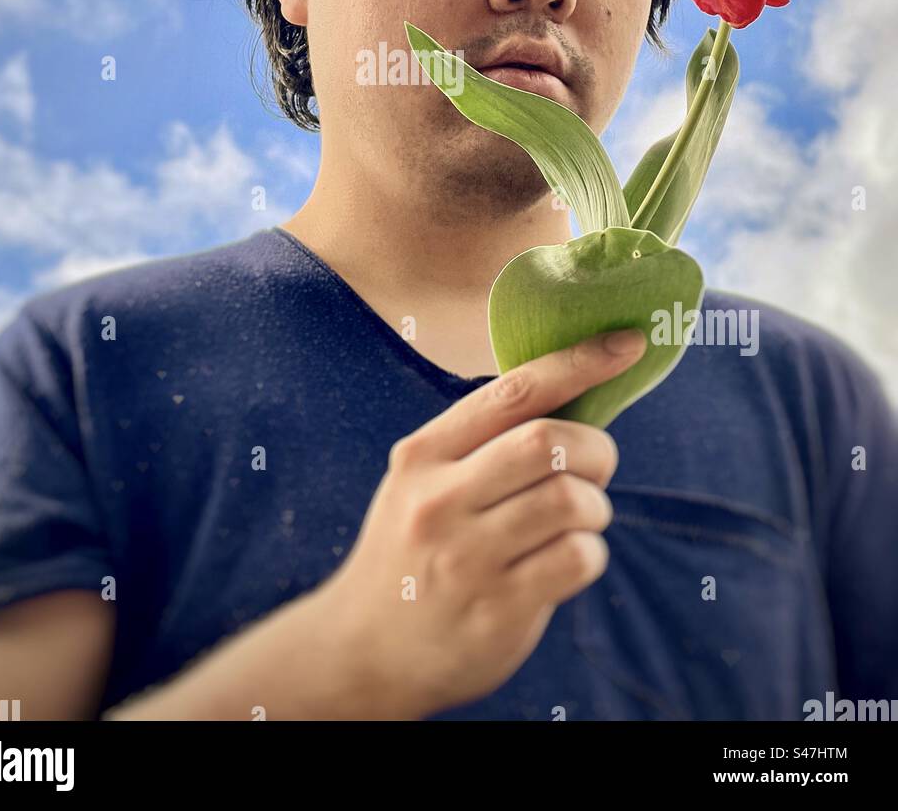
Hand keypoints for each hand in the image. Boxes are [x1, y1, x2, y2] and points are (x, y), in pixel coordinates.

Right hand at [318, 328, 645, 718]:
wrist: (365, 648)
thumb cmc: (415, 547)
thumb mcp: (423, 481)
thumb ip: (482, 441)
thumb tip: (575, 389)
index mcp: (424, 454)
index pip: (513, 392)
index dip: (578, 362)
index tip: (626, 342)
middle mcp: (440, 500)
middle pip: (551, 442)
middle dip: (596, 450)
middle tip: (593, 470)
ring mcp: (467, 558)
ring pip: (573, 502)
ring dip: (595, 509)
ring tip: (574, 522)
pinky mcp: (498, 610)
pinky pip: (579, 558)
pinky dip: (589, 554)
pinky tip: (564, 562)